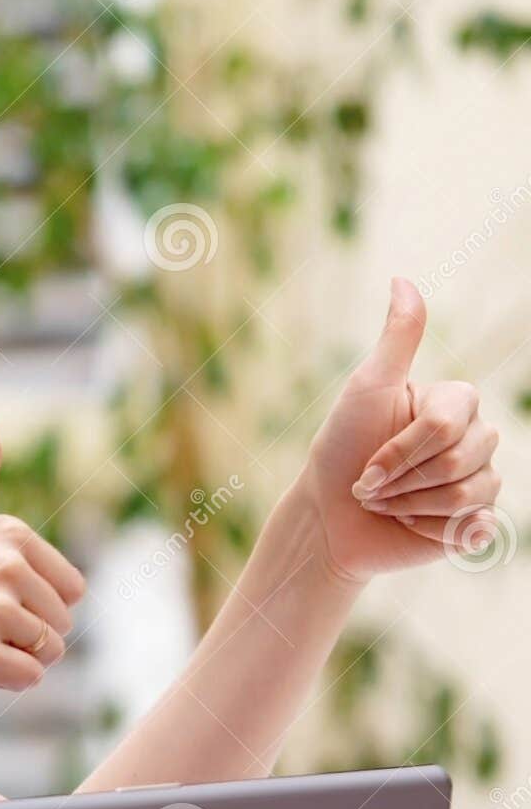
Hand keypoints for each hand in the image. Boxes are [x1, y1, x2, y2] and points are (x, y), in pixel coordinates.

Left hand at [295, 277, 504, 583]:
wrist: (329, 517)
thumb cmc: (342, 449)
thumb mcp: (366, 389)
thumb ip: (397, 339)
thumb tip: (403, 279)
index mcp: (457, 404)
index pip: (446, 424)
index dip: (400, 449)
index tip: (366, 462)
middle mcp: (476, 439)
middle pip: (460, 459)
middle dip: (400, 478)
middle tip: (372, 485)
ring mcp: (480, 481)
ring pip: (467, 494)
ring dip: (409, 504)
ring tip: (386, 503)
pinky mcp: (475, 524)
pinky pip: (473, 527)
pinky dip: (430, 529)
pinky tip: (410, 524)